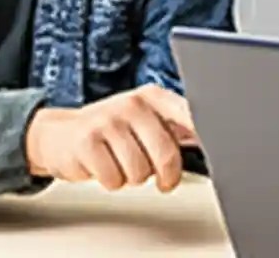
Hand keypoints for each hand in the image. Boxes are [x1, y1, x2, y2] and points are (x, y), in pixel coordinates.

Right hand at [24, 84, 197, 192]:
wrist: (59, 134)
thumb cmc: (111, 130)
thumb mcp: (146, 120)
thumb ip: (178, 128)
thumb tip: (213, 140)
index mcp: (153, 97)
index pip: (188, 115)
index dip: (205, 135)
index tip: (220, 148)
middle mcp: (132, 104)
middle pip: (166, 154)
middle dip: (166, 176)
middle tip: (162, 180)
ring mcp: (108, 121)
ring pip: (139, 172)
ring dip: (132, 178)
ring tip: (122, 164)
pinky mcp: (87, 142)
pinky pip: (114, 179)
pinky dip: (111, 181)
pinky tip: (103, 166)